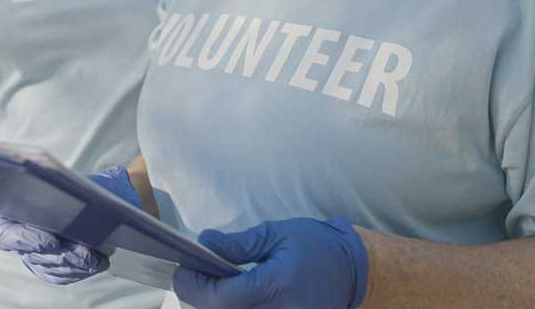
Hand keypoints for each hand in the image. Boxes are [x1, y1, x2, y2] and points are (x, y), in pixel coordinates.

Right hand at [0, 165, 140, 284]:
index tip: (52, 240)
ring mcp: (32, 254)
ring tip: (95, 259)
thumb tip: (87, 199)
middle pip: (33, 255)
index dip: (26, 240)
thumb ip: (76, 188)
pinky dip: (79, 271)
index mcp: (14, 211)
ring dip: (74, 266)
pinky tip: (98, 264)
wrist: (98, 200)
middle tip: (86, 254)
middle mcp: (19, 237)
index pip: (5, 234)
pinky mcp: (49, 267)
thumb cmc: (82, 186)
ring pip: (48, 268)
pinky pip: (60, 275)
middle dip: (62, 256)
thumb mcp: (79, 182)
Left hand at [173, 217, 368, 308]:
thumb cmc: (315, 246)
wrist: (352, 269)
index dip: (195, 287)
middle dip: (201, 298)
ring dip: (219, 306)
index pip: (224, 297)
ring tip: (213, 287)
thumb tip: (204, 242)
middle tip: (192, 277)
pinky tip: (233, 299)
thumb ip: (239, 244)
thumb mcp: (277, 234)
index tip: (182, 272)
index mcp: (280, 282)